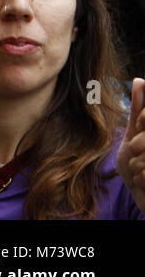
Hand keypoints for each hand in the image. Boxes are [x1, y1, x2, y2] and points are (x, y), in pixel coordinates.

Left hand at [118, 78, 144, 211]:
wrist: (140, 196)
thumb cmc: (137, 163)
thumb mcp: (134, 133)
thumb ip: (140, 109)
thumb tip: (140, 80)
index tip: (139, 124)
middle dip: (140, 143)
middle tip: (135, 151)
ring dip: (138, 164)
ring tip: (138, 169)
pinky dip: (141, 179)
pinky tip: (141, 181)